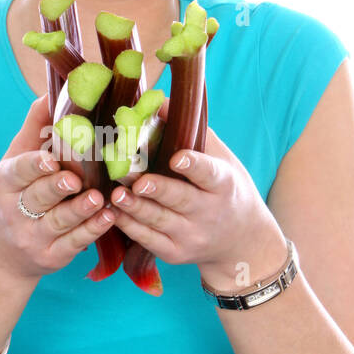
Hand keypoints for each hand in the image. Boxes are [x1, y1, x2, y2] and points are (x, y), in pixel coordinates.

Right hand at [0, 94, 116, 280]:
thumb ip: (36, 128)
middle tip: (77, 180)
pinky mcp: (52, 257)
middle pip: (39, 197)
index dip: (33, 166)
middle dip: (58, 188)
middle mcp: (15, 211)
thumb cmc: (13, 195)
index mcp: (4, 183)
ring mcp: (33, 237)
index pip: (18, 172)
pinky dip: (92, 231)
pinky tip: (108, 218)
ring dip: (81, 210)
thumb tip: (54, 88)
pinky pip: (74, 243)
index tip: (50, 160)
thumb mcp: (14, 161)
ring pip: (60, 222)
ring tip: (99, 198)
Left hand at [107, 118, 285, 286]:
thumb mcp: (221, 160)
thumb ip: (191, 132)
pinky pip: (149, 240)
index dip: (193, 166)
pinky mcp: (174, 252)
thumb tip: (158, 101)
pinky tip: (113, 212)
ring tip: (115, 194)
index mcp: (222, 185)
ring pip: (159, 221)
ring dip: (135, 208)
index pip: (209, 174)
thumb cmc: (225, 190)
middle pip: (180, 200)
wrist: (240, 241)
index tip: (177, 158)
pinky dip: (129, 226)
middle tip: (135, 179)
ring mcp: (191, 236)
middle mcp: (208, 213)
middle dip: (157, 190)